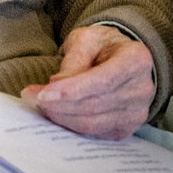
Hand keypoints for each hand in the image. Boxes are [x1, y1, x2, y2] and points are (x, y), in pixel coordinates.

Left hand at [21, 25, 155, 138]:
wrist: (121, 59)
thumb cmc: (102, 46)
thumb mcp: (86, 39)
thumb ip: (73, 59)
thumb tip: (55, 86)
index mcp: (136, 60)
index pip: (102, 81)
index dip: (71, 91)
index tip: (43, 95)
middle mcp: (142, 89)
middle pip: (95, 105)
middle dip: (58, 105)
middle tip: (30, 98)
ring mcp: (136, 113)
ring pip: (92, 124)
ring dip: (60, 117)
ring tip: (37, 104)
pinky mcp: (125, 128)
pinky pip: (93, 133)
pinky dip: (70, 125)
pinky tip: (54, 114)